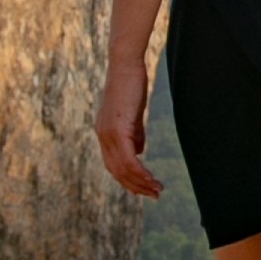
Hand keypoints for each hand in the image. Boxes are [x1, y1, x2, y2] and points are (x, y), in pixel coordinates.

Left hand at [94, 48, 161, 199]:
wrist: (126, 65)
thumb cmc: (131, 83)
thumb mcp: (133, 113)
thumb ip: (135, 133)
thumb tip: (139, 151)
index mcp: (104, 133)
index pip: (114, 165)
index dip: (128, 179)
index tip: (144, 188)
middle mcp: (102, 136)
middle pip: (117, 172)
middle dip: (136, 187)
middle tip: (155, 195)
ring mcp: (108, 134)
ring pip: (123, 169)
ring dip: (141, 183)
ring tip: (158, 190)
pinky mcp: (117, 130)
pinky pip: (128, 160)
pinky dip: (140, 172)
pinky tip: (151, 179)